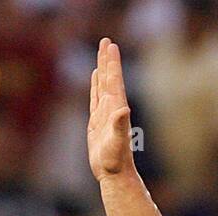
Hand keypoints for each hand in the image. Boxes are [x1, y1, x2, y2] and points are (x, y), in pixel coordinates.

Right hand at [88, 38, 134, 182]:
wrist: (114, 174)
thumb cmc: (116, 160)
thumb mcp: (117, 142)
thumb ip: (120, 125)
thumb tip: (123, 110)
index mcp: (116, 108)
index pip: (113, 80)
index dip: (111, 62)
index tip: (110, 45)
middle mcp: (112, 108)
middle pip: (108, 78)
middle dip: (107, 60)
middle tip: (106, 40)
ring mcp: (104, 114)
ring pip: (102, 85)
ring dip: (101, 69)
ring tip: (101, 53)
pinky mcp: (97, 122)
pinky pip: (95, 98)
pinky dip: (95, 86)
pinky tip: (94, 78)